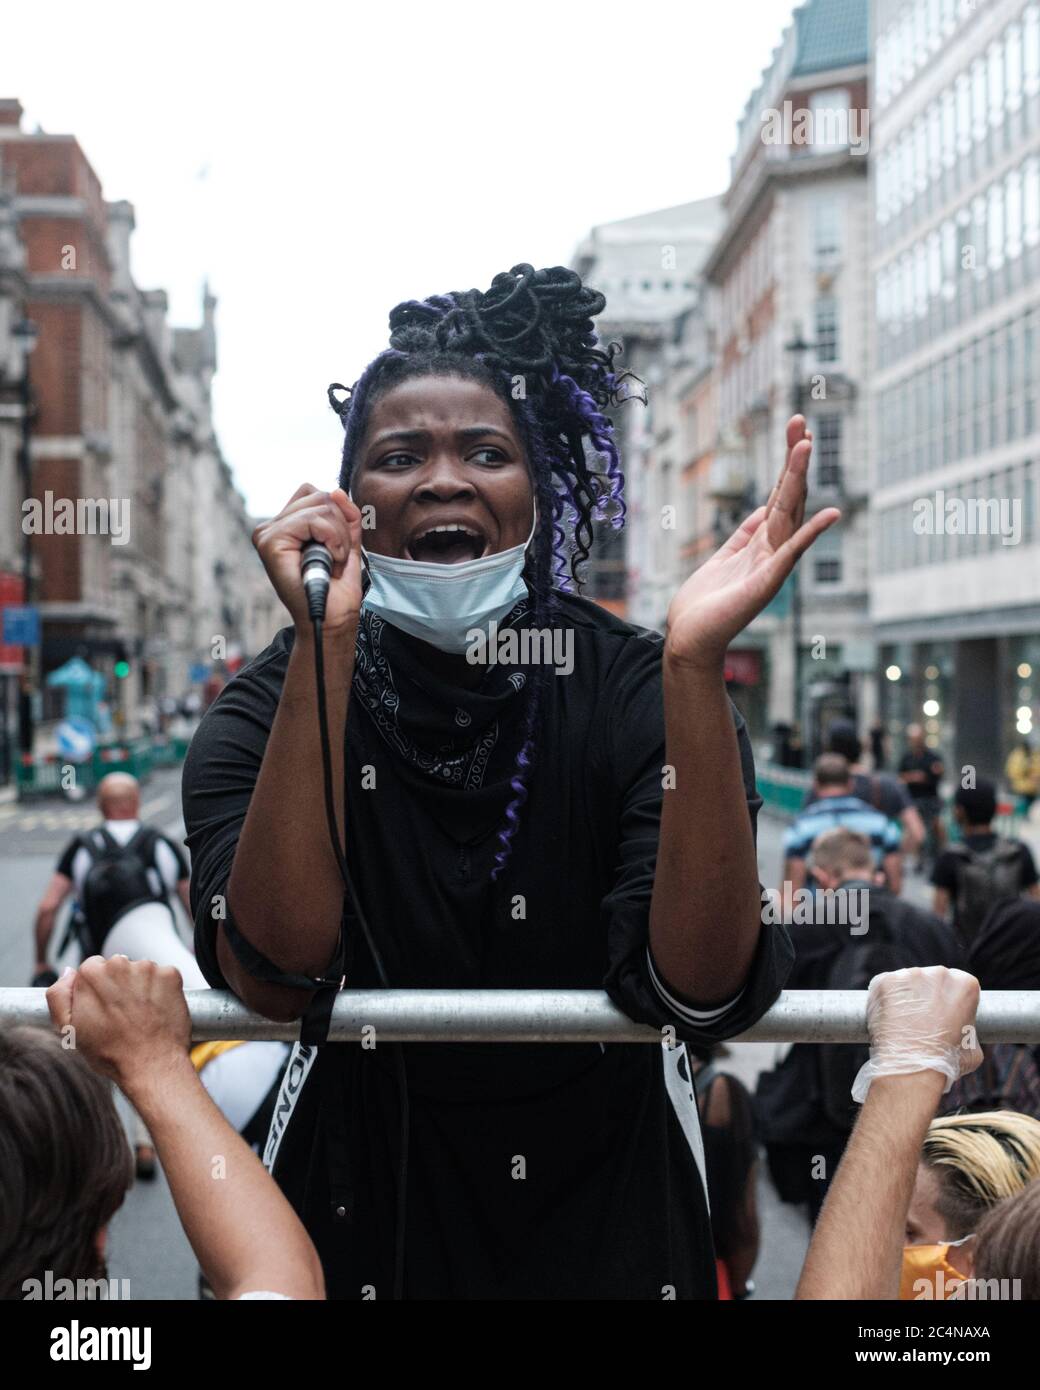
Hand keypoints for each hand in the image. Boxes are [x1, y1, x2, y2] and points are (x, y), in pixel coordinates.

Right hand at [46, 956, 191, 1092]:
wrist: (151, 1065)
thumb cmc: (110, 1052)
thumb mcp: (69, 1029)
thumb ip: (59, 996)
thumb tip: (68, 972)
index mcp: (92, 973)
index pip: (92, 968)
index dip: (96, 990)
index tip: (102, 1008)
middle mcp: (120, 963)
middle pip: (117, 967)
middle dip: (118, 985)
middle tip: (121, 1014)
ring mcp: (147, 968)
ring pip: (140, 972)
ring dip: (140, 987)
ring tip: (140, 1015)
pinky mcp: (170, 975)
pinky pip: (162, 977)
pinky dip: (161, 990)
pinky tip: (156, 1011)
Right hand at [252, 485, 362, 637]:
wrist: (333, 619)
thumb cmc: (336, 588)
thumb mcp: (347, 541)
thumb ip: (345, 515)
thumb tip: (337, 490)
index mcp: (285, 524)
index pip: (316, 493)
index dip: (338, 516)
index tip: (337, 548)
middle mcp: (272, 526)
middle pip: (321, 496)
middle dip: (341, 527)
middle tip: (335, 558)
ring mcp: (268, 533)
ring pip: (321, 505)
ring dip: (339, 537)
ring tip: (331, 562)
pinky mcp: (271, 542)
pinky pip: (315, 520)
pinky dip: (333, 540)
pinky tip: (328, 561)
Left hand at [664, 416, 839, 669]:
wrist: (690, 640)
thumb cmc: (704, 605)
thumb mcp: (724, 559)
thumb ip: (744, 535)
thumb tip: (761, 510)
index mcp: (760, 544)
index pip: (779, 495)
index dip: (787, 463)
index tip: (795, 429)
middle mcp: (771, 551)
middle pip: (787, 497)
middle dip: (793, 459)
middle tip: (800, 421)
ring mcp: (771, 566)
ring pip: (788, 514)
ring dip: (797, 480)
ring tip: (806, 445)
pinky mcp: (766, 583)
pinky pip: (791, 553)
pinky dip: (810, 533)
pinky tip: (830, 514)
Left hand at [862, 966, 982, 1092]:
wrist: (912, 1068)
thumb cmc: (946, 1062)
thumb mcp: (974, 1048)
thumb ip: (969, 1029)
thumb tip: (964, 1030)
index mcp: (965, 984)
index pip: (957, 984)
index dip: (950, 1001)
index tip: (943, 1015)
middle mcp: (938, 973)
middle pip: (931, 979)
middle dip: (926, 996)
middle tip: (920, 1020)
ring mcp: (909, 974)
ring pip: (907, 982)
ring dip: (905, 997)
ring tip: (903, 1023)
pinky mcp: (885, 981)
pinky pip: (885, 986)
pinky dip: (884, 999)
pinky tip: (887, 1018)